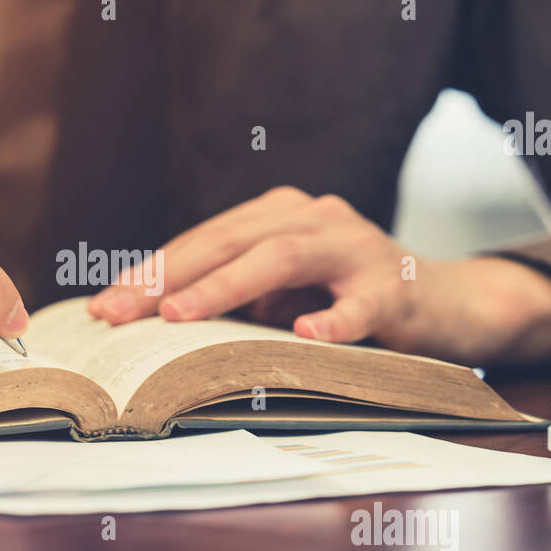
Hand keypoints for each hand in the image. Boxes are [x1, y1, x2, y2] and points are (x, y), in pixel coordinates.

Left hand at [87, 186, 550, 365]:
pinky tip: (307, 335)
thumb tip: (155, 322)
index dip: (152, 271)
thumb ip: (237, 296)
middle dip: (168, 278)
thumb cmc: (349, 298)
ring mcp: (356, 247)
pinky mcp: (396, 286)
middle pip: (230, 241)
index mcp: (279, 215)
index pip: (204, 240)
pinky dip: (334, 319)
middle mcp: (313, 218)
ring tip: (181, 317)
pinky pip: (360, 302)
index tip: (103, 305)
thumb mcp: (286, 293)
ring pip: (283, 257)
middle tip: (119, 313)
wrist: (446, 303)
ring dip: (227, 287)